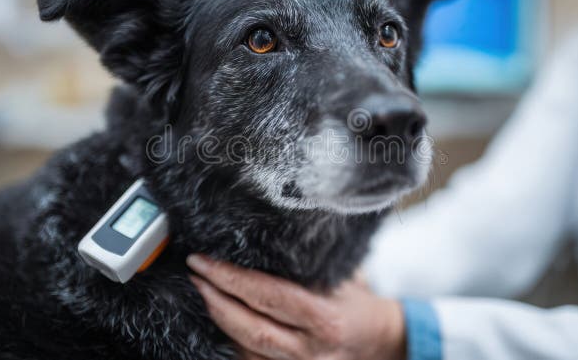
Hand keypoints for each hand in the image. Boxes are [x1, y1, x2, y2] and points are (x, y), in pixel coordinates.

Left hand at [186, 254, 405, 359]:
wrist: (381, 343)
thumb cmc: (358, 303)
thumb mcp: (340, 276)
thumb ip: (307, 261)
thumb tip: (266, 230)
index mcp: (325, 320)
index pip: (268, 296)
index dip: (230, 279)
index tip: (204, 262)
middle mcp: (310, 351)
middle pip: (248, 328)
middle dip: (215, 299)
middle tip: (195, 273)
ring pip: (244, 349)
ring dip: (219, 320)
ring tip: (203, 291)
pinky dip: (232, 339)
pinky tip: (222, 317)